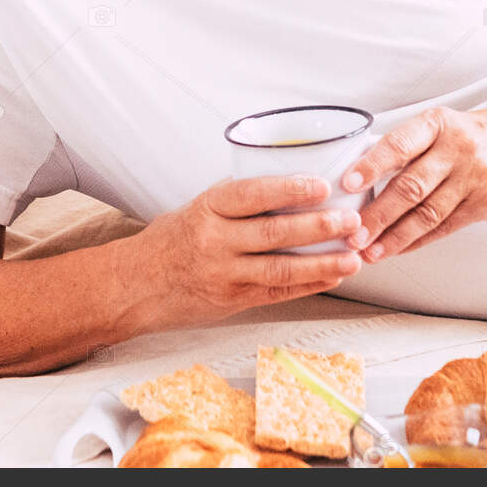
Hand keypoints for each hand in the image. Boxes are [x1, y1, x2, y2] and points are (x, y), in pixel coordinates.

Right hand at [132, 173, 363, 330]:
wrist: (133, 286)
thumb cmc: (167, 243)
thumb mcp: (194, 209)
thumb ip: (235, 204)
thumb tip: (286, 188)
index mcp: (207, 209)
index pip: (254, 194)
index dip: (290, 189)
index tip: (322, 185)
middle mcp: (215, 241)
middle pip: (275, 232)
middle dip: (319, 226)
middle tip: (351, 220)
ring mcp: (224, 274)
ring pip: (281, 267)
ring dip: (323, 262)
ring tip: (354, 256)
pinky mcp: (232, 301)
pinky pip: (277, 292)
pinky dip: (309, 285)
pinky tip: (333, 277)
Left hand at [339, 103, 486, 262]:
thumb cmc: (475, 134)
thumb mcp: (441, 125)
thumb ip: (409, 147)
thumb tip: (361, 176)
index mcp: (438, 124)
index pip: (399, 144)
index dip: (372, 165)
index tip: (348, 184)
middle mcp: (456, 149)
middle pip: (410, 186)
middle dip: (378, 214)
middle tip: (353, 233)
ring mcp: (473, 178)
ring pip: (426, 213)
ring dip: (394, 236)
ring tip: (370, 250)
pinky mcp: (485, 203)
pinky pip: (444, 227)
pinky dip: (417, 241)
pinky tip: (397, 249)